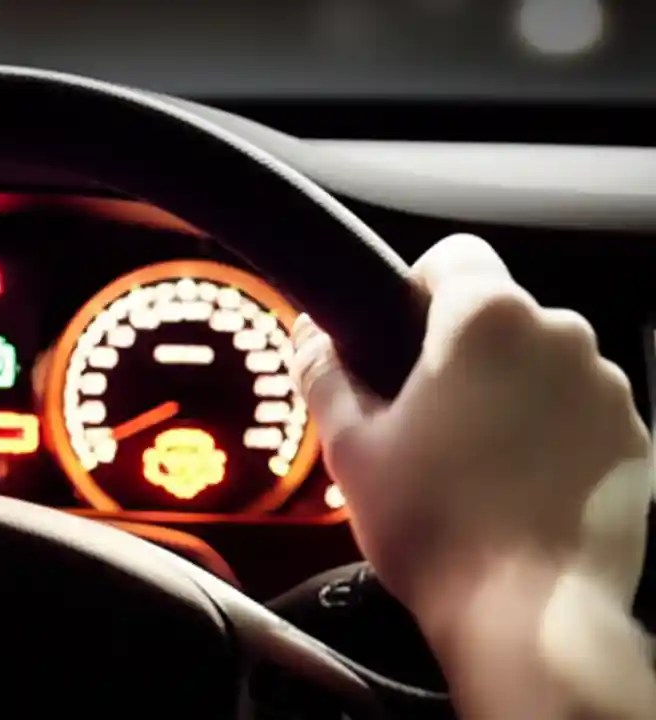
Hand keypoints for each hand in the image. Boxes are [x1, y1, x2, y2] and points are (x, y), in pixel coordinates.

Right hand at [291, 234, 655, 717]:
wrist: (527, 618)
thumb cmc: (432, 524)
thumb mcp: (351, 446)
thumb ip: (325, 371)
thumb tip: (311, 333)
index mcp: (486, 320)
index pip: (453, 256)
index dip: (416, 290)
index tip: (397, 343)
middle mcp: (562, 335)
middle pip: (500, 316)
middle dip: (463, 353)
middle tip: (424, 420)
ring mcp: (610, 389)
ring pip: (545, 365)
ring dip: (512, 394)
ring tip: (474, 464)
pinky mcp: (638, 441)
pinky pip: (582, 414)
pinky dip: (554, 435)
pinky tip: (520, 489)